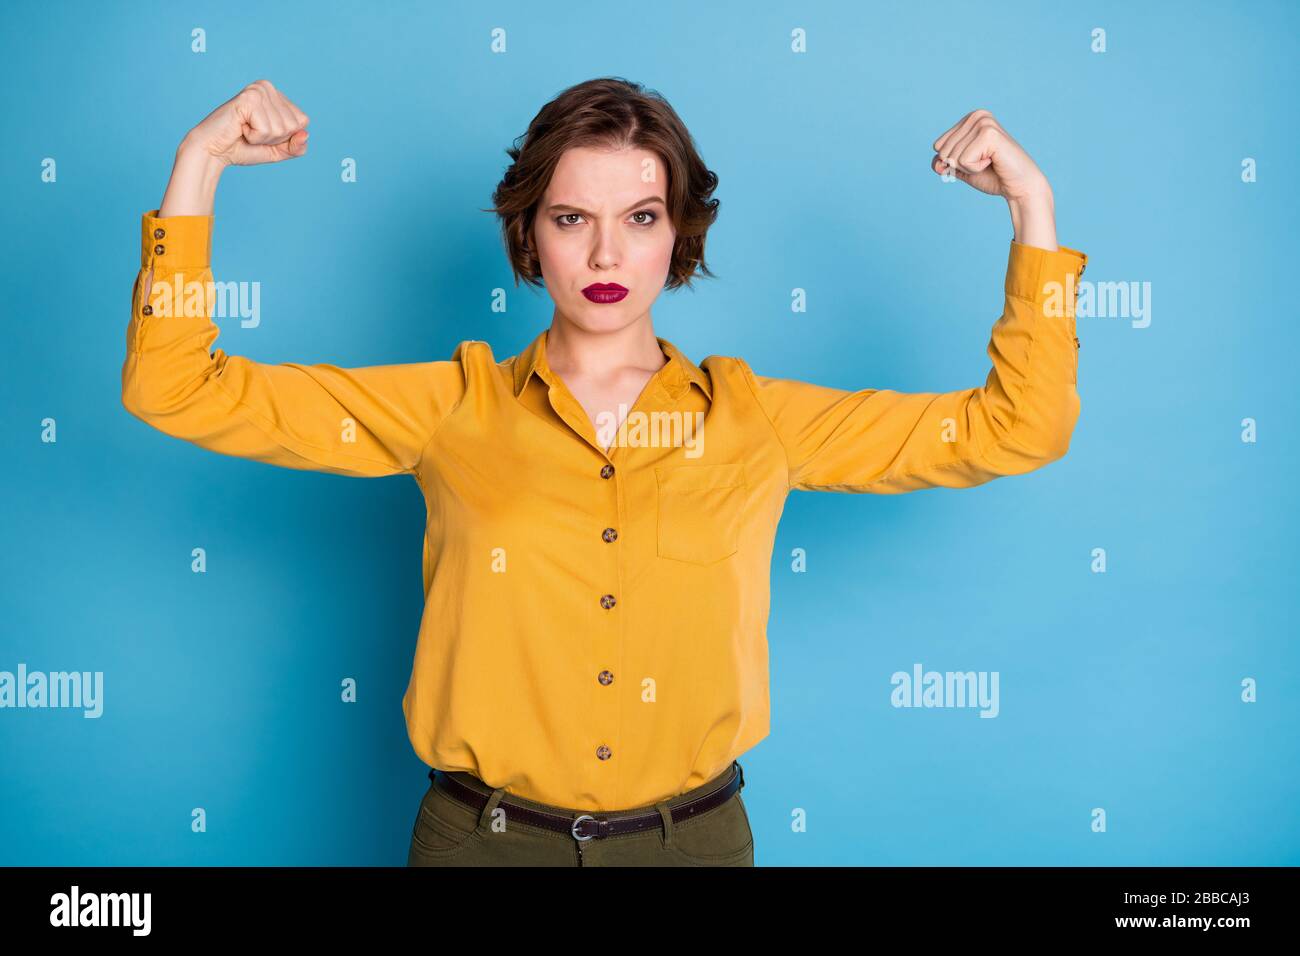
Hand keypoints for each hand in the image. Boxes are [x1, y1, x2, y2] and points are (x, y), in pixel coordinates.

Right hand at [181, 79, 309, 167]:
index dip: (285, 137)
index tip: (263, 133)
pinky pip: (267, 130)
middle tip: (252, 132)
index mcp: (276, 94)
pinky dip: (254, 137)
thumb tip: (305, 134)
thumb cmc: (243, 147)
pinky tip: (240, 127)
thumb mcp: (277, 150)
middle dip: (274, 138)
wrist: (213, 151)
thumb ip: (296, 146)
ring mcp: (258, 90)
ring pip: (281, 128)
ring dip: (263, 138)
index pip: (303, 122)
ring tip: (245, 130)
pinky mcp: (248, 98)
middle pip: (293, 125)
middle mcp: (268, 87)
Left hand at [930, 109, 1055, 248]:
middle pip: (942, 151)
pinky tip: (993, 162)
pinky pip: (963, 160)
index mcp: (969, 119)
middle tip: (984, 163)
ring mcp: (984, 122)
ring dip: (969, 168)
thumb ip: (943, 163)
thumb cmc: (993, 176)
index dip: (953, 162)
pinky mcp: (989, 134)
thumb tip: (937, 162)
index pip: (938, 146)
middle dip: (960, 165)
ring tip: (990, 162)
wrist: (1019, 187)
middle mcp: (976, 115)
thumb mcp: (961, 169)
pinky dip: (975, 169)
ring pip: (951, 156)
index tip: (976, 160)